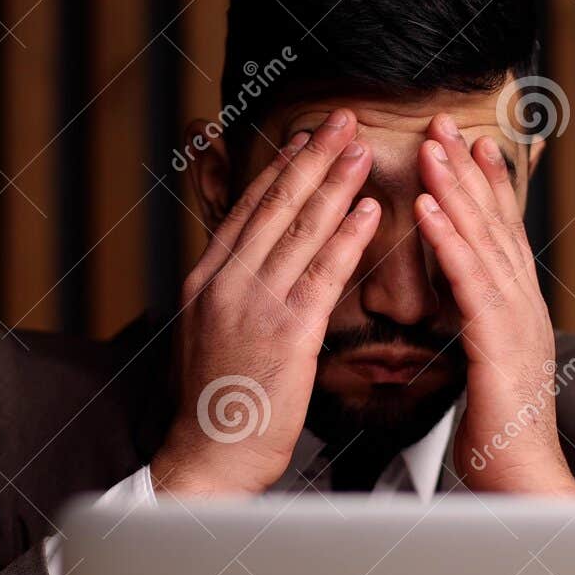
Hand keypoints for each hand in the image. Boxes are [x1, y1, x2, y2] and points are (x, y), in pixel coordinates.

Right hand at [152, 111, 378, 495]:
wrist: (210, 455)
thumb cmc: (219, 402)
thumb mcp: (209, 331)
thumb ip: (230, 288)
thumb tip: (249, 257)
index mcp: (206, 279)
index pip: (248, 209)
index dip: (279, 169)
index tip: (304, 137)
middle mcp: (225, 283)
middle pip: (275, 205)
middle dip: (312, 157)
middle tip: (341, 119)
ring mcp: (253, 306)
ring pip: (300, 230)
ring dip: (336, 183)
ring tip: (362, 148)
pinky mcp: (286, 335)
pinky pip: (322, 275)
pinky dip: (347, 237)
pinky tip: (369, 211)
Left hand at [414, 115, 574, 495]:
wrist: (526, 490)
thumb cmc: (501, 443)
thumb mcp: (489, 375)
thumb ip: (482, 337)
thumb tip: (471, 317)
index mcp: (517, 314)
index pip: (502, 237)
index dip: (487, 188)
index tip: (471, 146)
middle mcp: (524, 308)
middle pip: (496, 225)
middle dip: (469, 171)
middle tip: (444, 122)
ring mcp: (517, 324)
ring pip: (484, 242)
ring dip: (456, 189)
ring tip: (431, 146)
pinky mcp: (499, 347)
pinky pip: (469, 284)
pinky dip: (448, 240)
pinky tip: (427, 208)